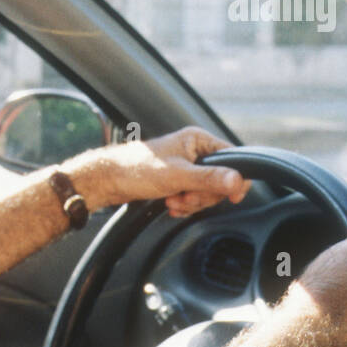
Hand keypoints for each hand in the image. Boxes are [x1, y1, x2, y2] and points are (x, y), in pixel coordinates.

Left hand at [63, 126, 251, 215]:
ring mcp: (186, 167)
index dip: (234, 179)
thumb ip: (208, 178)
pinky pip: (192, 198)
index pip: (233, 159)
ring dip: (191, 202)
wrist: (108, 181)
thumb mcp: (177, 175)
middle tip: (185, 196)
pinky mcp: (177, 181)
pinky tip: (170, 205)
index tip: (232, 197)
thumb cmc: (136, 169)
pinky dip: (184, 206)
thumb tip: (238, 180)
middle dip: (203, 195)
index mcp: (198, 140)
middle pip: (221, 180)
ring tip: (173, 201)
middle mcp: (194, 151)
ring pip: (206, 192)